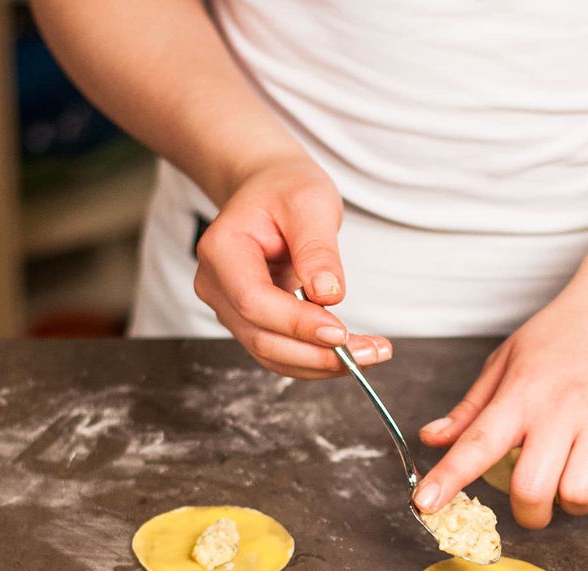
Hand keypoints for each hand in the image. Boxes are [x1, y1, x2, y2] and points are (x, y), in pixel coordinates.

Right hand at [193, 155, 391, 378]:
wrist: (269, 189)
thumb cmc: (285, 189)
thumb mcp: (310, 203)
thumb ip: (317, 249)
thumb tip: (328, 295)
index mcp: (222, 250)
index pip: (254, 301)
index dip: (296, 323)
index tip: (341, 332)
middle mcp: (217, 285)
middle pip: (261, 338)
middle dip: (317, 354)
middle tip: (370, 353)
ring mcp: (230, 308)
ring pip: (272, 354)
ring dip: (321, 364)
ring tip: (370, 354)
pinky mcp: (251, 322)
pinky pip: (281, 351)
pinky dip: (316, 358)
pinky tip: (351, 352)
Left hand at [413, 282, 587, 528]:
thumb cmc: (565, 331)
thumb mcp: (508, 359)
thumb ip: (472, 407)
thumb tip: (432, 438)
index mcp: (522, 393)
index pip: (477, 443)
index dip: (448, 478)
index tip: (424, 504)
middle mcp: (562, 407)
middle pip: (532, 488)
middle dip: (528, 513)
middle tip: (533, 502)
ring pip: (581, 494)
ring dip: (573, 505)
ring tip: (575, 483)